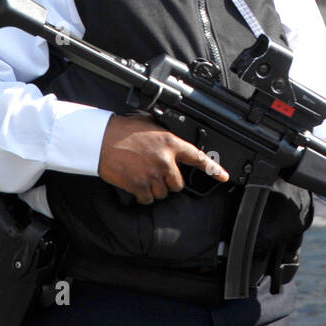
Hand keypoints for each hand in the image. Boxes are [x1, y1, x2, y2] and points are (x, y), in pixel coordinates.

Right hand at [97, 113, 229, 204]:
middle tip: (155, 171)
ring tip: (142, 174)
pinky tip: (135, 183)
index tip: (224, 176)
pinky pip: (148, 199)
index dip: (213, 169)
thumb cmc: (123, 130)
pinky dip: (142, 195)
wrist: (101, 140)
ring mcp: (153, 174)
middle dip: (168, 181)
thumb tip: (174, 146)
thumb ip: (166, 137)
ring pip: (163, 193)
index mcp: (170, 142)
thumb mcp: (150, 126)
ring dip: (154, 188)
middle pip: (178, 184)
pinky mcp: (139, 186)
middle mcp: (165, 160)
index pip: (197, 157)